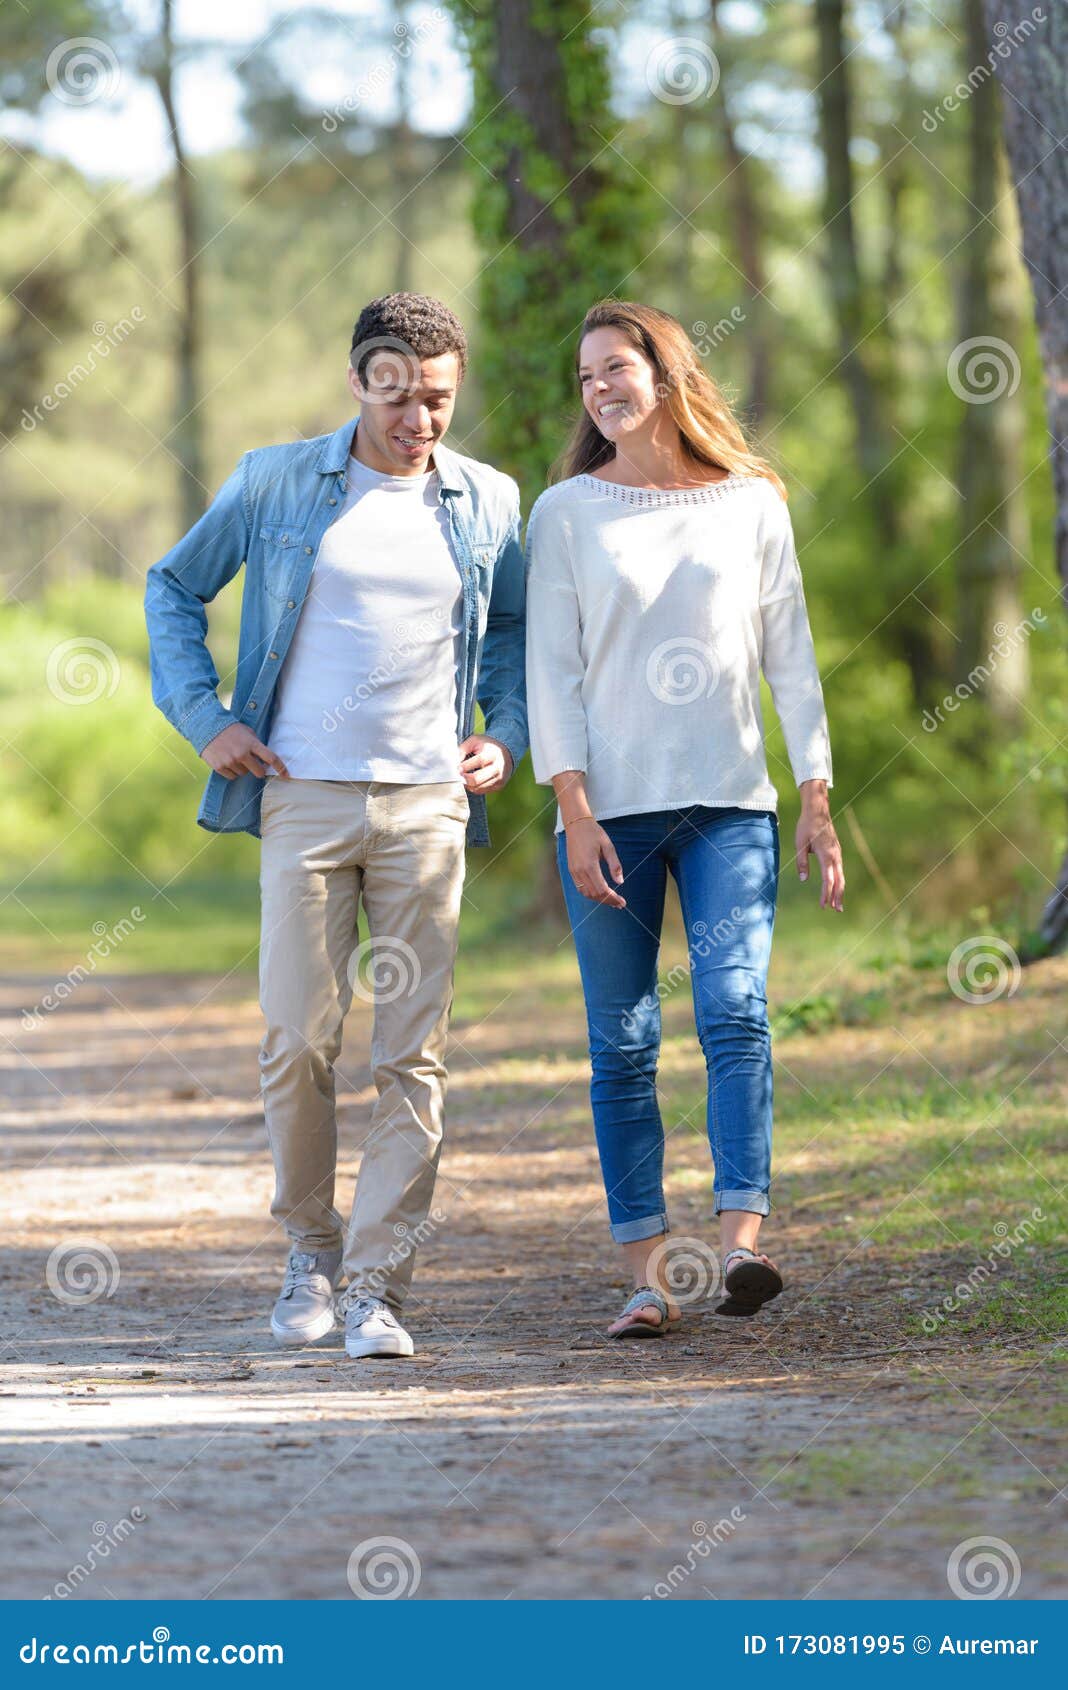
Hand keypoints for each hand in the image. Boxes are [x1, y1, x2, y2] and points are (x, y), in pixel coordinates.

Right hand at [201, 723, 288, 780]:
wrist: (206, 727)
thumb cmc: (230, 729)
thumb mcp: (248, 732)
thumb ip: (257, 745)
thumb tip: (266, 761)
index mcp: (251, 743)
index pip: (271, 758)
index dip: (280, 768)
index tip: (286, 774)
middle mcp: (242, 754)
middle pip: (259, 772)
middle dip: (259, 770)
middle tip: (254, 764)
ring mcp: (230, 761)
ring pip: (244, 774)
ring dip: (242, 768)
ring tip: (234, 756)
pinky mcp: (220, 767)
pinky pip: (232, 776)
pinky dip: (232, 771)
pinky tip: (227, 761)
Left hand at [459, 734, 512, 793]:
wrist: (505, 754)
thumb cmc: (487, 747)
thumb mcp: (475, 741)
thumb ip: (463, 748)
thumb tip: (454, 761)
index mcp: (493, 753)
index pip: (479, 761)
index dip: (466, 766)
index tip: (457, 768)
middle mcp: (498, 767)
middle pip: (477, 779)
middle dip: (464, 778)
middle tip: (458, 775)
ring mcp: (499, 778)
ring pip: (478, 787)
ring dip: (467, 784)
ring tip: (463, 777)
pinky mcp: (499, 786)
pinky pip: (481, 791)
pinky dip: (473, 787)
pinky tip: (470, 781)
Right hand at [566, 818, 625, 907]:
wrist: (576, 824)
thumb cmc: (594, 833)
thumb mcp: (608, 846)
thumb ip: (615, 865)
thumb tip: (620, 882)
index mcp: (590, 865)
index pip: (602, 889)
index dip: (613, 898)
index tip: (622, 902)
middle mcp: (580, 871)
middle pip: (595, 894)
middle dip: (608, 901)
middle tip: (620, 904)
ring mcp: (574, 871)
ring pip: (586, 893)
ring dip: (599, 899)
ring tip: (611, 901)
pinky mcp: (571, 870)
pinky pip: (580, 887)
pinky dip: (591, 894)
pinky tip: (600, 894)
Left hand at [796, 789, 843, 911]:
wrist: (817, 811)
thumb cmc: (806, 826)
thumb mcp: (800, 844)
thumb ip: (802, 862)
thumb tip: (804, 879)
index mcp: (826, 854)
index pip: (828, 879)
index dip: (826, 894)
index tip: (823, 906)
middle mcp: (835, 855)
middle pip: (839, 880)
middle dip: (837, 896)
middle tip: (836, 910)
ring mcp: (838, 853)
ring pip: (841, 876)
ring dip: (840, 890)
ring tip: (838, 904)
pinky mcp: (837, 852)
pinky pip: (839, 870)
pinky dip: (839, 881)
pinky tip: (836, 887)